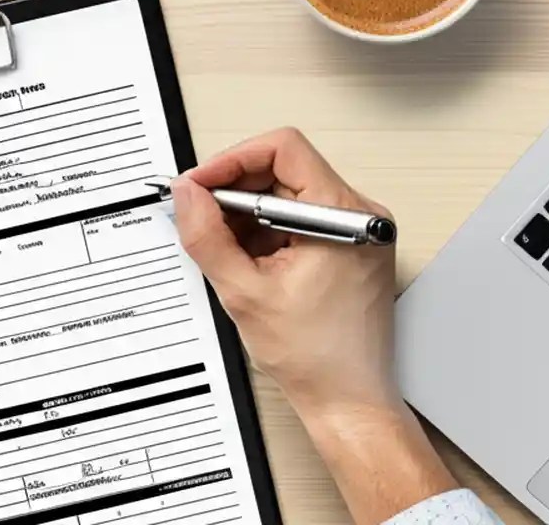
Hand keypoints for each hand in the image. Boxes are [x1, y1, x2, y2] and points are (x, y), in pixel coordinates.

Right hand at [172, 129, 455, 522]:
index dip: (234, 160)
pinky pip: (301, 220)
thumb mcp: (244, 292)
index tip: (202, 184)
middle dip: (237, 190)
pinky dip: (268, 233)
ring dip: (251, 216)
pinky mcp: (351, 247)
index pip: (284, 148)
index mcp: (344, 214)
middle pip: (286, 168)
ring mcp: (359, 231)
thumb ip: (208, 236)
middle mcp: (361, 214)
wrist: (348, 400)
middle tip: (203, 216)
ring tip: (232, 254)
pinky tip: (253, 265)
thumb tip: (188, 195)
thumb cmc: (317, 358)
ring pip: (290, 195)